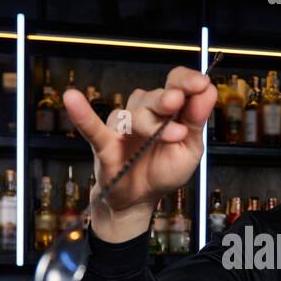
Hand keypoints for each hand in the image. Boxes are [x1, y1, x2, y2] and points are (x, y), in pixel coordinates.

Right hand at [62, 67, 216, 241]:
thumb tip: (209, 89)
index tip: (201, 83)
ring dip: (150, 123)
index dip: (187, 80)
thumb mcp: (190, 149)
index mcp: (168, 110)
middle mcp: (144, 112)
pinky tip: (72, 98)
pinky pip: (92, 127)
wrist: (140, 200)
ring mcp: (123, 126)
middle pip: (155, 96)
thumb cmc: (163, 171)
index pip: (175, 82)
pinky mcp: (104, 143)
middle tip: (176, 103)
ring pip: (134, 114)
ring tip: (168, 136)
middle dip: (167, 99)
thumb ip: (197, 120)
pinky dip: (82, 114)